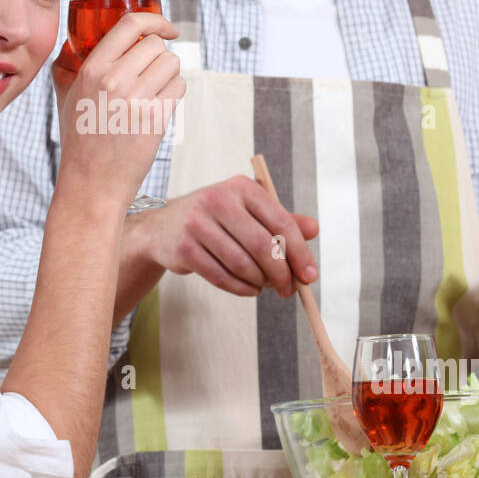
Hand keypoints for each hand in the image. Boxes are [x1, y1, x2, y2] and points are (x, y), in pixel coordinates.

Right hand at [52, 11, 185, 210]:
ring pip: (172, 63)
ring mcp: (137, 98)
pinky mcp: (156, 118)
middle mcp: (115, 79)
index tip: (165, 28)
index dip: (155, 19)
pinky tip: (159, 106)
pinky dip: (174, 92)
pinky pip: (180, 87)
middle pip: (156, 44)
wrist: (92, 183)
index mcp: (92, 70)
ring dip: (169, 74)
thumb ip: (72, 68)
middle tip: (151, 74)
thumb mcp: (68, 98)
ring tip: (154, 92)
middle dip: (159, 56)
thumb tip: (75, 44)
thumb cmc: (80, 143)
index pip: (130, 24)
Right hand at [137, 175, 319, 297]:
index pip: (280, 221)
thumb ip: (282, 220)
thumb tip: (314, 229)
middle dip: (281, 273)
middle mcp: (218, 200)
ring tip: (265, 286)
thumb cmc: (217, 219)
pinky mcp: (183, 247)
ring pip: (241, 263)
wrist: (164, 227)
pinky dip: (241, 289)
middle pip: (262, 245)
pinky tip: (250, 290)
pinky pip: (221, 276)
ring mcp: (197, 223)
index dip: (299, 252)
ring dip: (260, 282)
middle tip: (289, 290)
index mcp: (241, 187)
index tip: (310, 276)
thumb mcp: (249, 212)